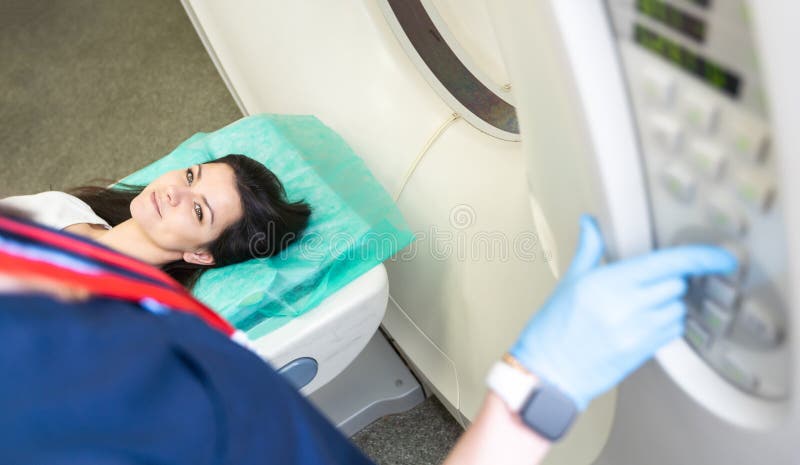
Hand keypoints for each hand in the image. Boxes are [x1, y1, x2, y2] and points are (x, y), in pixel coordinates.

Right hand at [510, 215, 736, 409]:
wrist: (550, 371)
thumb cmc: (555, 328)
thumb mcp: (570, 281)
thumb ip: (589, 249)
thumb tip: (590, 223)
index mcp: (610, 282)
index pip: (671, 263)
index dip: (703, 257)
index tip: (722, 257)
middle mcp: (628, 305)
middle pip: (678, 284)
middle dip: (670, 279)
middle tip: (651, 280)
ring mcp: (639, 330)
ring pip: (678, 307)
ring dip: (670, 302)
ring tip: (643, 304)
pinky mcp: (645, 350)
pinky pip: (673, 329)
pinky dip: (667, 322)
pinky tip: (644, 321)